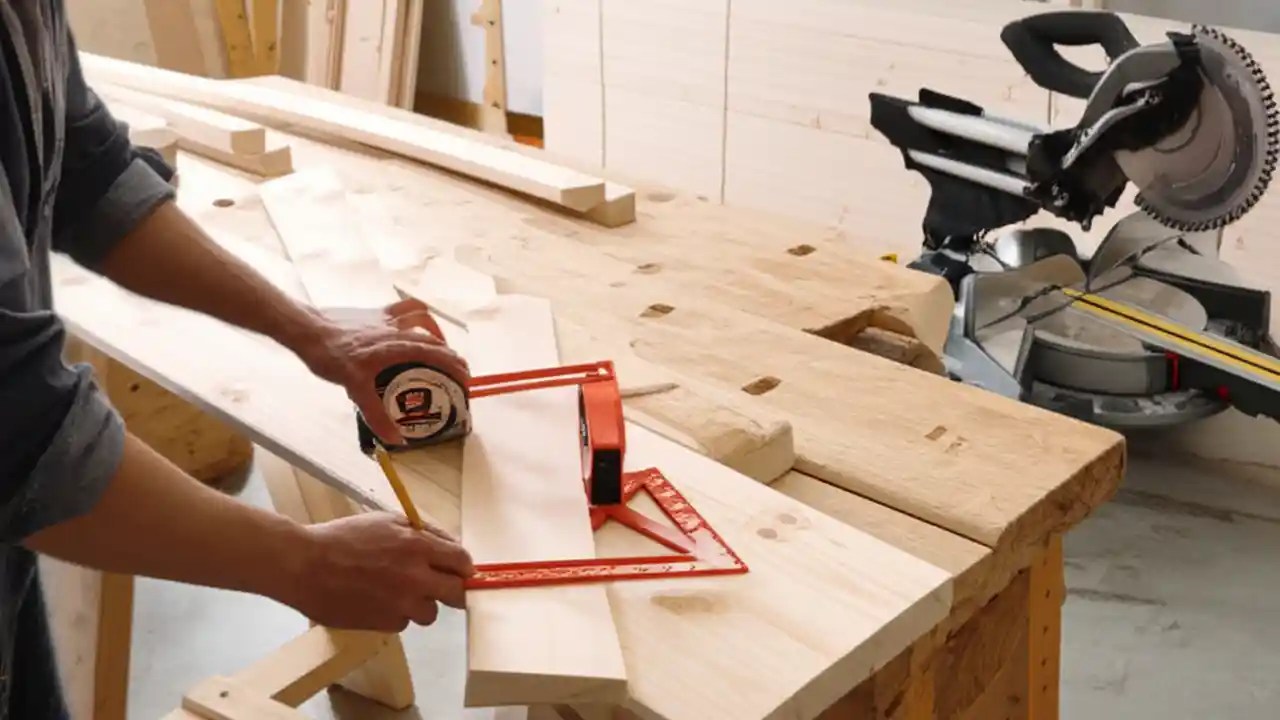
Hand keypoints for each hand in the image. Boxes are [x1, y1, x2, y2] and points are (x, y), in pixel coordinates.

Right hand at [285, 512, 474, 631]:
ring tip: (395, 590)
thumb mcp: (386, 521)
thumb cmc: (343, 537)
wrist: (305, 565)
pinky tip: (375, 600)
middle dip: (452, 590)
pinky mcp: (384, 624)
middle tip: (439, 585)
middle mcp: (415, 578)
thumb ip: (423, 533)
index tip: (460, 570)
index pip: (463, 562)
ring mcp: (401, 604)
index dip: (464, 567)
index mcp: (418, 547)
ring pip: (430, 612)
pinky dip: (396, 613)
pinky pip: (403, 622)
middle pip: (456, 594)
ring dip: (420, 603)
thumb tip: (450, 546)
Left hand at [296, 298, 469, 444]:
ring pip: (420, 315)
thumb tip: (396, 439)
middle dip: (449, 353)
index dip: (453, 365)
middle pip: (433, 337)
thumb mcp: (354, 388)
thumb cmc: (330, 356)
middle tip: (456, 369)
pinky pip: (401, 309)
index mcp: (395, 346)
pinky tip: (406, 328)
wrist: (307, 329)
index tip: (465, 378)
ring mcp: (385, 317)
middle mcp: (396, 329)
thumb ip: (377, 414)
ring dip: (433, 328)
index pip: (434, 353)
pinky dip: (411, 316)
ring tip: (437, 343)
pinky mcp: (373, 312)